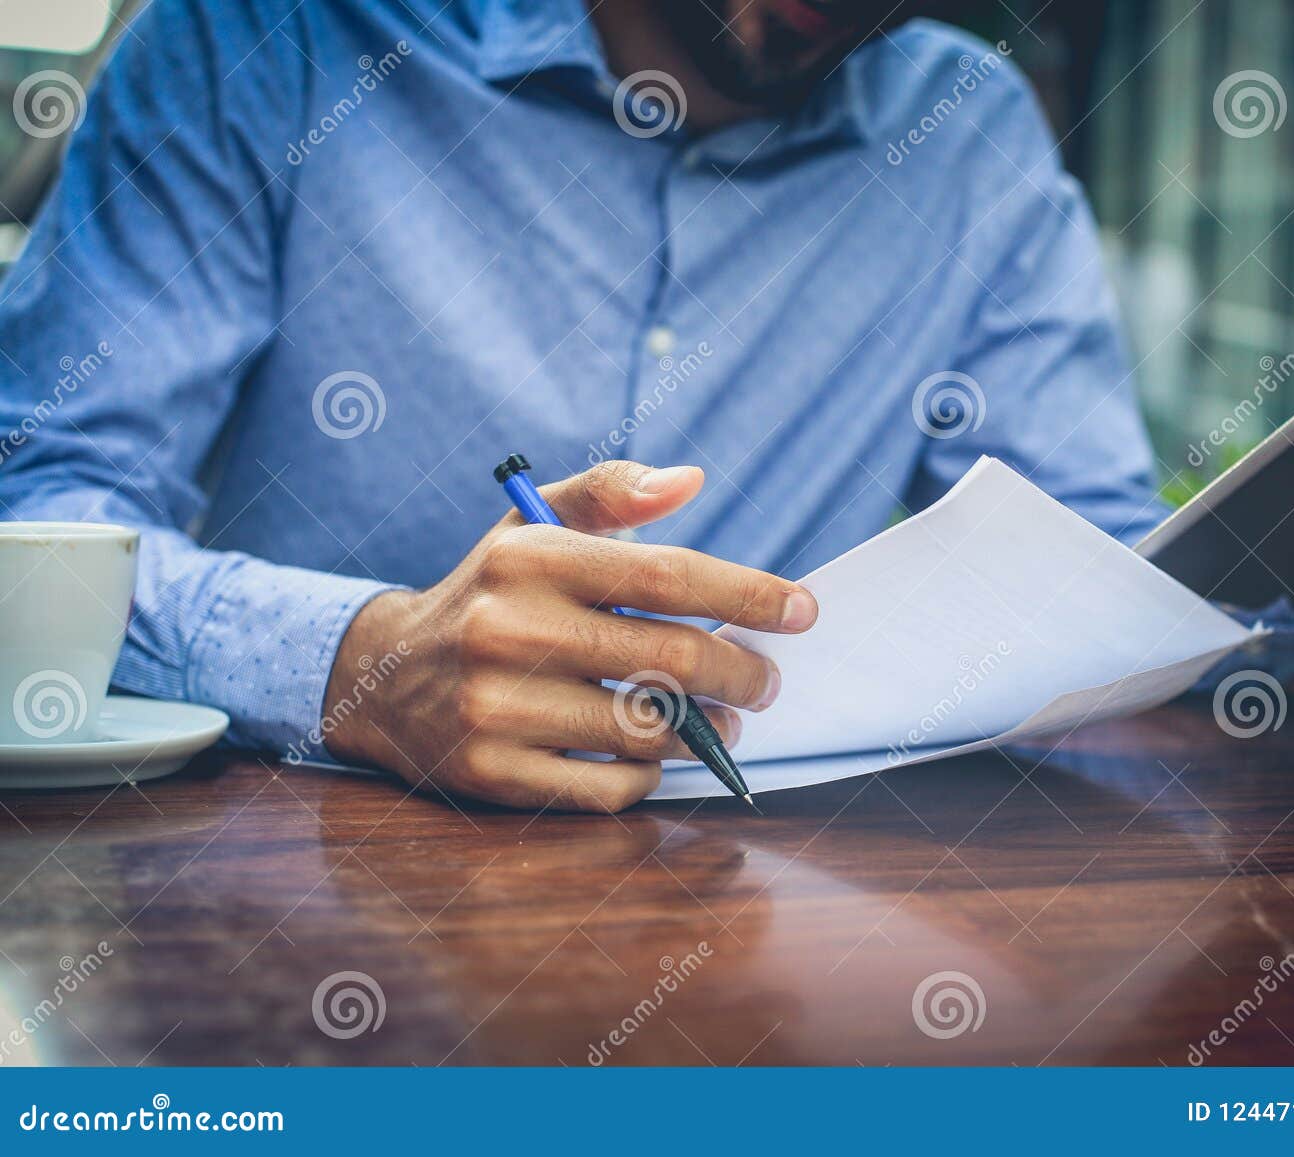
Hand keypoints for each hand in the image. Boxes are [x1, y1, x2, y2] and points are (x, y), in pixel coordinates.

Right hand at [319, 460, 818, 811]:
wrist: (382, 678)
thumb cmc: (491, 594)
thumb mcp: (533, 526)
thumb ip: (610, 491)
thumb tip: (691, 479)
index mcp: (528, 559)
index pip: (665, 574)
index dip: (748, 593)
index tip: (803, 610)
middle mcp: (507, 630)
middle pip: (670, 657)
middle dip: (743, 671)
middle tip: (766, 680)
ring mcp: (495, 708)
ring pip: (648, 729)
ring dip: (706, 728)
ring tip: (723, 718)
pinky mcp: (492, 774)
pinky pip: (610, 787)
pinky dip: (648, 773)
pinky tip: (651, 753)